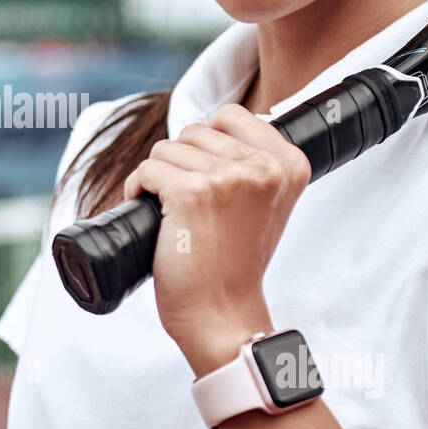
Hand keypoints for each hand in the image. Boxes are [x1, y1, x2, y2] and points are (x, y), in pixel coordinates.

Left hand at [121, 103, 309, 355]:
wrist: (223, 312)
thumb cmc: (236, 262)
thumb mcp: (267, 204)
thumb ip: (255, 164)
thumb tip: (212, 128)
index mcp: (289, 163)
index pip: (232, 116)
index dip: (208, 144)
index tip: (208, 179)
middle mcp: (264, 166)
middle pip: (196, 130)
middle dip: (182, 161)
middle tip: (189, 203)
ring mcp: (229, 178)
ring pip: (168, 147)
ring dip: (159, 175)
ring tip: (172, 210)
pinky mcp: (192, 193)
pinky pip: (148, 168)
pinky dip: (138, 187)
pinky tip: (151, 211)